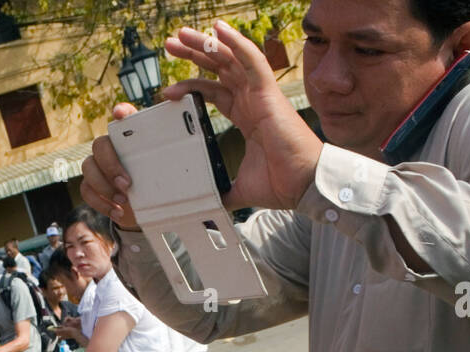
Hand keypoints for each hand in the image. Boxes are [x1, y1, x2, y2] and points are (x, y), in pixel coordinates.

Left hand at [83, 21, 323, 221]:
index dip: (191, 86)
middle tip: (171, 45)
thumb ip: (221, 189)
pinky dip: (236, 43)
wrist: (302, 185)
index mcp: (246, 116)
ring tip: (181, 35)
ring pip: (230, 59)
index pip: (214, 91)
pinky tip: (217, 29)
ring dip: (205, 44)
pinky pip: (252, 61)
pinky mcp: (269, 93)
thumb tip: (206, 203)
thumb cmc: (281, 183)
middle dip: (194, 54)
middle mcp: (252, 100)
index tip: (167, 91)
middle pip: (219, 68)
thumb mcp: (239, 187)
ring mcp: (260, 94)